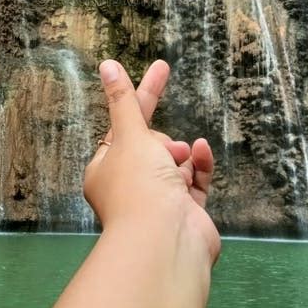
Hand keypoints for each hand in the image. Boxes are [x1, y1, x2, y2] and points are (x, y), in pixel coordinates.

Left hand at [84, 59, 219, 265]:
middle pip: (152, 144)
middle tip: (164, 150)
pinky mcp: (185, 212)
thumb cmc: (138, 188)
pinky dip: (199, 165)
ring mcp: (158, 201)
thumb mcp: (130, 135)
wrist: (166, 242)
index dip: (143, 95)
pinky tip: (201, 152)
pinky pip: (194, 180)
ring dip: (181, 154)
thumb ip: (124, 100)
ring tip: (181, 159)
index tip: (162, 67)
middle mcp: (129, 186)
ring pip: (174, 163)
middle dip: (163, 140)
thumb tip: (107, 65)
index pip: (124, 123)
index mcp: (105, 169)